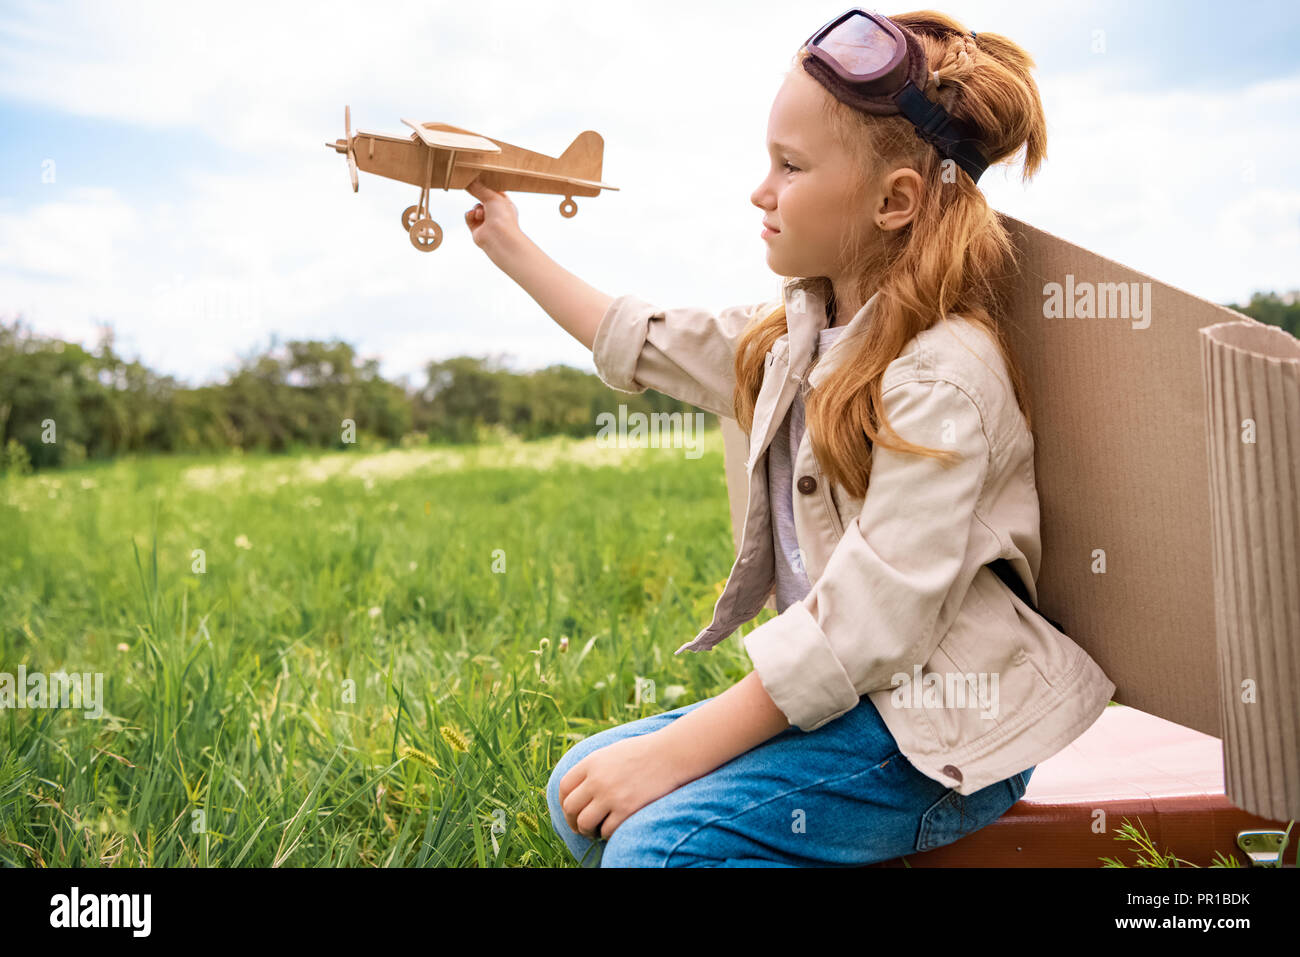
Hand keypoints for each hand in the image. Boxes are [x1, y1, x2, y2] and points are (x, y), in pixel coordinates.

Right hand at [464, 177, 523, 261]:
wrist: (499, 238)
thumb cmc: (503, 217)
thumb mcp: (492, 196)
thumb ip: (479, 188)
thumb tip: (469, 181)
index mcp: (505, 204)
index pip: (494, 192)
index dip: (487, 186)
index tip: (478, 178)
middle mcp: (496, 213)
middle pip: (483, 199)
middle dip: (478, 195)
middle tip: (471, 186)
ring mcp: (486, 221)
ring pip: (475, 208)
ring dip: (476, 208)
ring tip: (482, 214)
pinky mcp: (477, 229)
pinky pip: (469, 217)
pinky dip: (470, 216)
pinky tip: (474, 217)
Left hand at [558, 731, 689, 840]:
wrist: (672, 754)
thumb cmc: (645, 752)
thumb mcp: (612, 752)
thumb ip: (594, 767)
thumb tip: (578, 788)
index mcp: (592, 762)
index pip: (564, 787)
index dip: (564, 802)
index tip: (570, 810)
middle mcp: (597, 779)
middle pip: (570, 808)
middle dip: (572, 821)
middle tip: (580, 827)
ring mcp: (611, 796)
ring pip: (584, 824)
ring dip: (588, 831)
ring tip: (595, 831)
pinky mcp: (627, 810)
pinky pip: (606, 831)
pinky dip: (608, 833)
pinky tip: (614, 828)